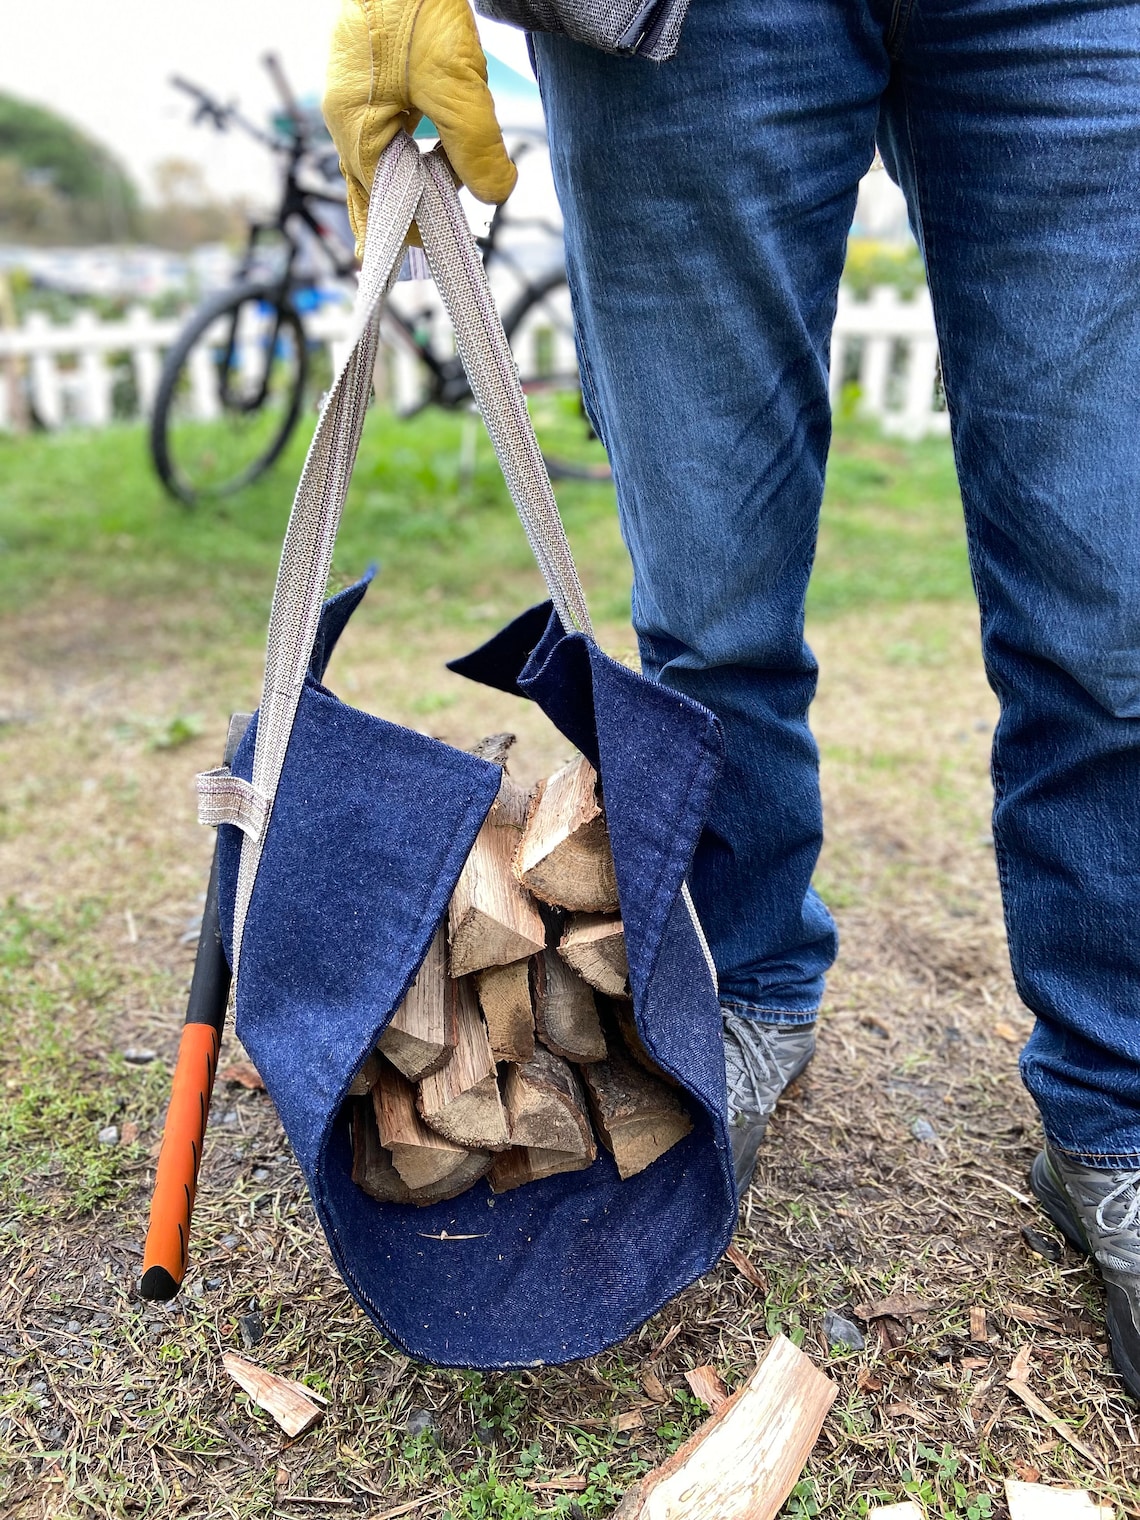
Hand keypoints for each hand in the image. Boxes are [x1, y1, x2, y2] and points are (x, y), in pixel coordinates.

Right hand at [323, 0, 517, 255]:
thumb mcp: (455, 84)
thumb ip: (476, 146)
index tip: (440, 255)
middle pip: (374, 190)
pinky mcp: (371, 78)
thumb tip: (496, 195)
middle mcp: (346, 117)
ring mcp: (355, 97)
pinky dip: (412, 152)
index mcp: (354, 128)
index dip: (412, 231)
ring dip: (414, 182)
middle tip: (435, 249)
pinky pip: (388, 132)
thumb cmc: (415, 6)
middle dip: (406, 215)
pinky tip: (436, 156)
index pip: (381, 205)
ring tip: (444, 204)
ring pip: (383, 160)